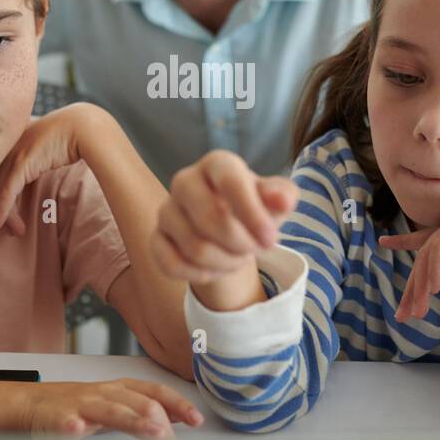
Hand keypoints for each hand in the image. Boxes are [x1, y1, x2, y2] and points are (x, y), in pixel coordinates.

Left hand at [0, 102, 102, 235]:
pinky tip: (1, 222)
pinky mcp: (22, 163)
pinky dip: (3, 209)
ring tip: (12, 232)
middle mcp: (7, 148)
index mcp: (10, 143)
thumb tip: (33, 175)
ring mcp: (13, 154)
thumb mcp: (44, 148)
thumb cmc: (69, 138)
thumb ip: (33, 160)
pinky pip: (7, 191)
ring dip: (2, 215)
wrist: (82, 127)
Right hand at [23, 377, 203, 439]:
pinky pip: (64, 420)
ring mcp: (80, 404)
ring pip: (109, 410)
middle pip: (135, 401)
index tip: (196, 419)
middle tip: (173, 435)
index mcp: (119, 389)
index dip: (177, 403)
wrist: (29, 403)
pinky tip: (77, 429)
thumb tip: (174, 419)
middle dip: (158, 416)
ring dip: (132, 420)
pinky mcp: (56, 416)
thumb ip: (141, 411)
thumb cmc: (75, 405)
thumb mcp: (113, 405)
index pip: (154, 392)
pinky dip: (71, 424)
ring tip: (152, 430)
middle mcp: (103, 393)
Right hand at [150, 150, 298, 285]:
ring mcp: (166, 210)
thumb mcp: (277, 201)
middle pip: (209, 218)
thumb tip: (282, 200)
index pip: (230, 181)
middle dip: (241, 244)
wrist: (231, 230)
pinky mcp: (156, 238)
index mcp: (217, 164)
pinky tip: (214, 269)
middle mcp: (185, 181)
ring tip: (239, 257)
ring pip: (195, 248)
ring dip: (227, 262)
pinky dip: (201, 275)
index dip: (252, 213)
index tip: (270, 238)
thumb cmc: (256, 208)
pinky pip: (172, 265)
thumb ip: (283, 196)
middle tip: (256, 249)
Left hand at [379, 177, 439, 321]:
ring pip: (427, 257)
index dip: (407, 242)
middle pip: (424, 257)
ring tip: (416, 312)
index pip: (430, 239)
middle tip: (403, 313)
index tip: (386, 243)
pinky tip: (431, 290)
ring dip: (420, 287)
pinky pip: (437, 250)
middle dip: (412, 286)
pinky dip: (432, 271)